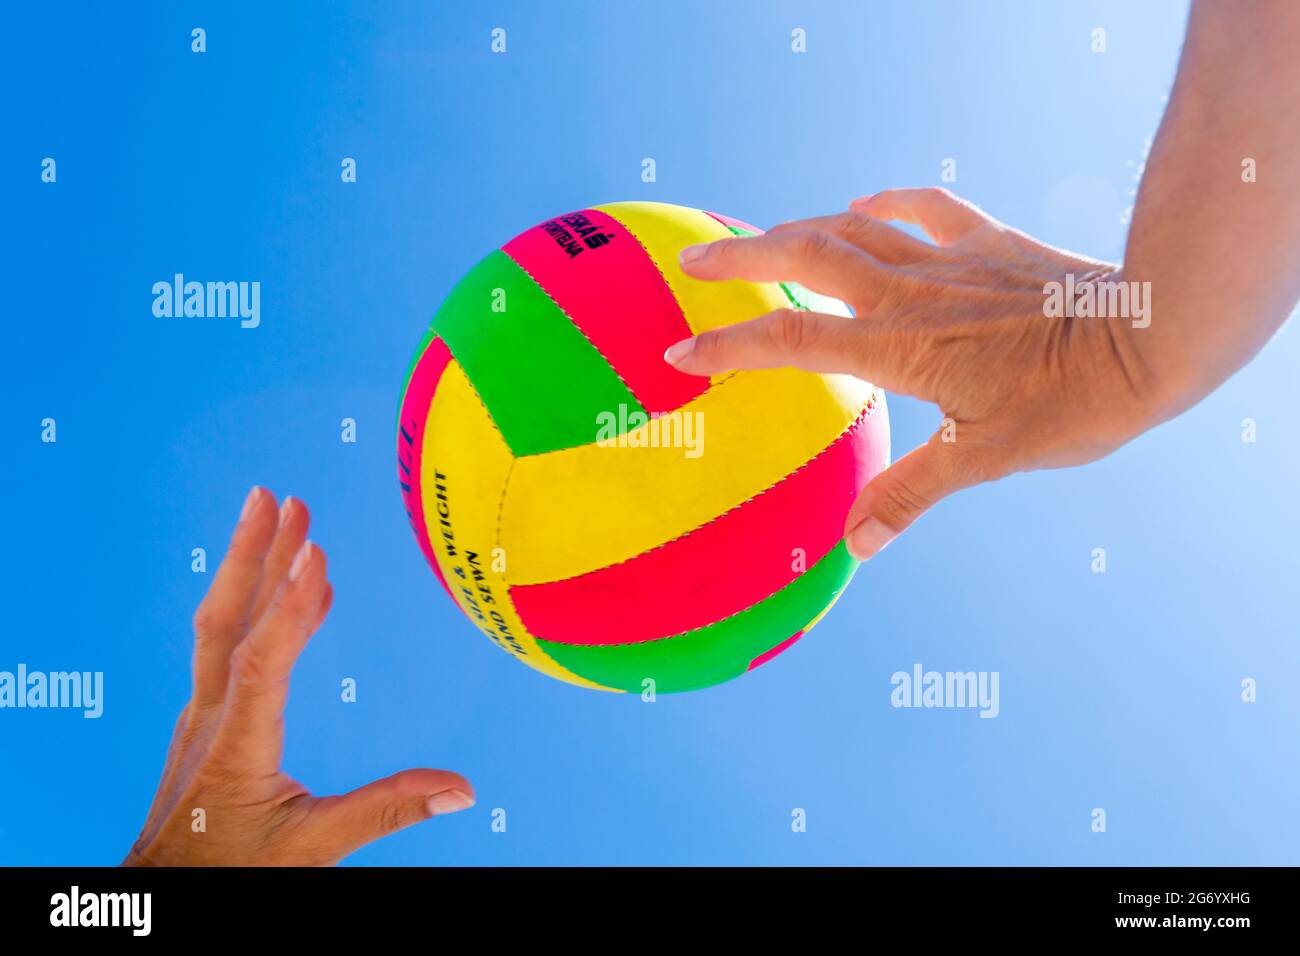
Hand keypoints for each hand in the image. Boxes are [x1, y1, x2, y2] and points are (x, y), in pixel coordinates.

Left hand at [124, 488, 473, 865]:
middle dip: (252, 553)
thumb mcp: (313, 849)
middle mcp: (209, 720)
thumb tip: (462, 788)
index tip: (314, 552)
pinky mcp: (205, 722)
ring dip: (248, 566)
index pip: (262, 663)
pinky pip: (229, 650)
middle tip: (278, 498)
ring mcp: (202, 717)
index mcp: (236, 747)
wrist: (166, 896)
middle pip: (226, 621)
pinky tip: (299, 594)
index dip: (290, 607)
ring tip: (279, 513)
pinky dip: (262, 611)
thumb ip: (386, 810)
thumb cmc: (232, 874)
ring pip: (220, 627)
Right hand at [666, 188, 1166, 560]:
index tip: (676, 354)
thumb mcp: (986, 459)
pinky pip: (922, 209)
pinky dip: (885, 203)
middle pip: (803, 259)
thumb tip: (854, 546)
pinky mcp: (986, 241)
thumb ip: (911, 494)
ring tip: (760, 239)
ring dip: (795, 229)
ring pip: (851, 229)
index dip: (726, 348)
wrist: (1146, 336)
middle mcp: (908, 295)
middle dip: (739, 258)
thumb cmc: (1070, 404)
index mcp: (898, 348)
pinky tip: (864, 201)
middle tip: (692, 262)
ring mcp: (946, 260)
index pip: (790, 343)